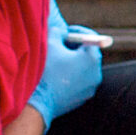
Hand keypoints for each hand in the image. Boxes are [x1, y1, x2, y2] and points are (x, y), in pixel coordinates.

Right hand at [29, 0, 103, 129]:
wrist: (38, 103)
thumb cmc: (45, 70)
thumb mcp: (50, 42)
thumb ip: (60, 31)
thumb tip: (64, 32)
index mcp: (92, 58)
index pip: (91, 38)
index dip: (78, 31)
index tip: (66, 32)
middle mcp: (96, 73)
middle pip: (89, 53)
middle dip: (75, 47)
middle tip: (60, 45)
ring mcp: (91, 88)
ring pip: (83, 68)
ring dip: (72, 61)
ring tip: (56, 61)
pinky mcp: (83, 98)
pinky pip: (79, 81)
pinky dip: (70, 75)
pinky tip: (55, 76)